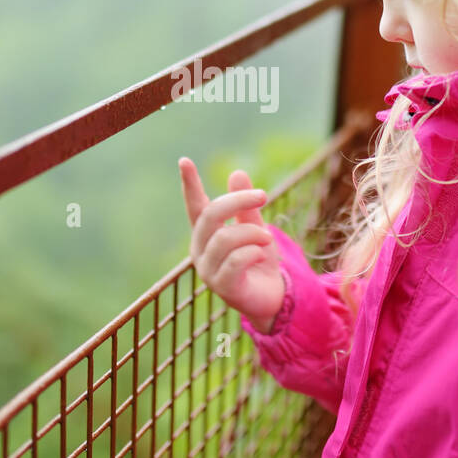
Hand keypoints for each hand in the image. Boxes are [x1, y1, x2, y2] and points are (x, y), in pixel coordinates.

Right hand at [178, 157, 284, 331]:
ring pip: (226, 237)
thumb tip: (237, 172)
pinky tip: (261, 255)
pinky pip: (236, 260)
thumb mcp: (255, 227)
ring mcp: (208, 270)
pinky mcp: (222, 287)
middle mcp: (201, 250)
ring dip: (253, 232)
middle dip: (238, 200)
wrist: (273, 297)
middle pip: (211, 214)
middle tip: (264, 194)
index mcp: (206, 234)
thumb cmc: (260, 260)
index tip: (184, 160)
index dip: (189, 184)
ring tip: (268, 238)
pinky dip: (254, 252)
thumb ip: (246, 205)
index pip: (195, 205)